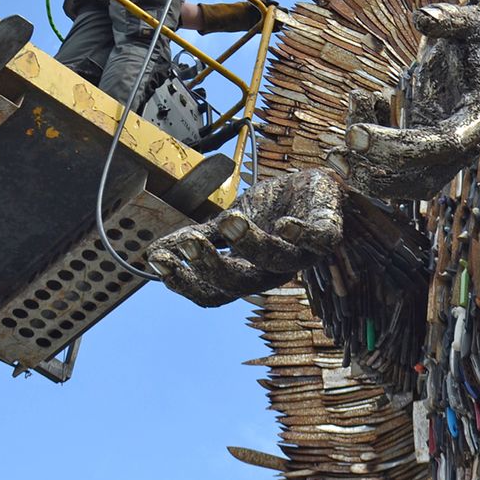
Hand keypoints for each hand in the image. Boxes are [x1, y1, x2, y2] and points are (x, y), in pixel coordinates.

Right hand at [147, 167, 341, 306]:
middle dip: (212, 265)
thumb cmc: (276, 207)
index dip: (186, 283)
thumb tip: (153, 253)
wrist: (318, 186)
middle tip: (189, 242)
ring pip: (278, 261)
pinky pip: (320, 240)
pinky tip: (285, 223)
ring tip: (230, 219)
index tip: (160, 261)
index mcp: (249, 271)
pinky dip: (303, 234)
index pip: (215, 292)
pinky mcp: (327, 232)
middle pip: (241, 284)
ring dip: (250, 243)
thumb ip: (203, 236)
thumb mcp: (232, 220)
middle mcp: (274, 269)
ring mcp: (303, 253)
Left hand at [333, 3, 479, 200]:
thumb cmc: (477, 37)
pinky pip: (393, 166)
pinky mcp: (421, 147)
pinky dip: (368, 153)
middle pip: (424, 182)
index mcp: (478, 117)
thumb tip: (421, 18)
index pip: (442, 145)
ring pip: (406, 183)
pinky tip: (362, 104)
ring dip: (367, 176)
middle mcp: (462, 144)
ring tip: (333, 151)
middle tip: (339, 151)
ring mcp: (441, 152)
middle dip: (379, 174)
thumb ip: (448, 19)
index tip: (354, 134)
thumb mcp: (470, 21)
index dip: (398, 146)